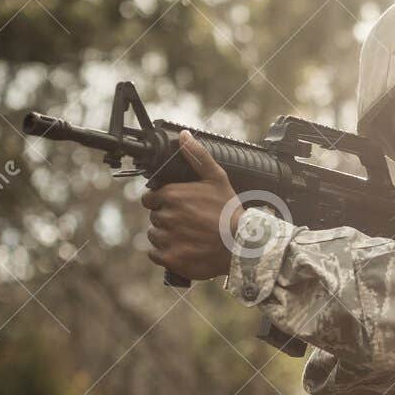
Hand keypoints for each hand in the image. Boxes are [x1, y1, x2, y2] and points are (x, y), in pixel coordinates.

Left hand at [142, 131, 240, 280]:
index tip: (180, 208)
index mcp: (172, 195)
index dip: (163, 202)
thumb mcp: (217, 178)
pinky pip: (156, 255)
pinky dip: (166, 253)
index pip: (150, 198)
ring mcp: (168, 238)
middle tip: (189, 223)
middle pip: (154, 217)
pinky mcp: (171, 258)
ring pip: (154, 236)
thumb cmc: (231, 212)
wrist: (244, 246)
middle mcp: (166, 216)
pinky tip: (183, 249)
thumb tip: (184, 135)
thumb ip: (197, 156)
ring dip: (166, 236)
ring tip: (188, 237)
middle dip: (168, 219)